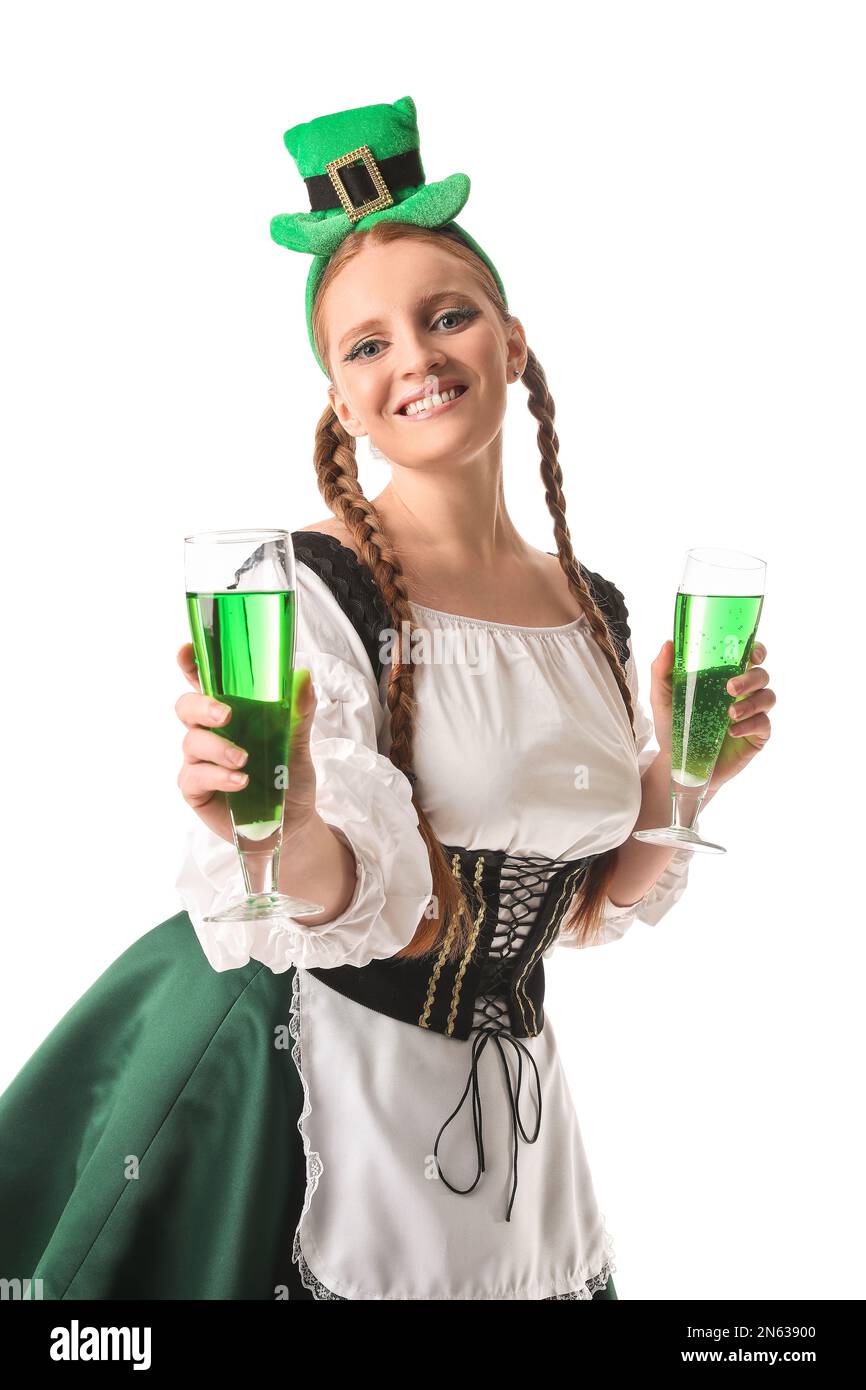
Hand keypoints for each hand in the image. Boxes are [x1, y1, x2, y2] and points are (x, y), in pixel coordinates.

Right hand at [175, 643, 320, 844]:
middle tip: (226, 714)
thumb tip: (302, 677)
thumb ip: (299, 709)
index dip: (191, 664)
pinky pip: (195, 776)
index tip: (186, 652)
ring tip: (244, 760)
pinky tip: (240, 781)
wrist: (293, 821)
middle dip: (201, 706)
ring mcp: (200, 761)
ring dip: (218, 748)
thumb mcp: (299, 740)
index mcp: (230, 711)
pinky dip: (217, 776)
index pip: (203, 682)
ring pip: (191, 742)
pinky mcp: (197, 789)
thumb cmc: (288, 776)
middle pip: (186, 707)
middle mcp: (209, 731)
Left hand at [649, 639, 772, 793]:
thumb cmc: (674, 726)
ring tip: (730, 713)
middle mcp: (742, 693)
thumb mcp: (662, 697)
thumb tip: (669, 643)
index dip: (757, 650)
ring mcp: (751, 714)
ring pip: (768, 698)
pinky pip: (764, 725)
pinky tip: (732, 731)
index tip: (752, 653)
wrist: (677, 764)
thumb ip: (662, 671)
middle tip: (730, 687)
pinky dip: (750, 725)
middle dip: (751, 678)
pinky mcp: (755, 736)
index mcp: (724, 677)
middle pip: (762, 675)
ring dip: (752, 703)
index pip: (749, 657)